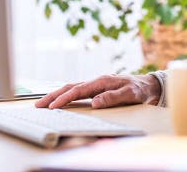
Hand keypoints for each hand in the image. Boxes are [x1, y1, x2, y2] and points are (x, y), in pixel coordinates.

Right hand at [34, 74, 160, 108]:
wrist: (147, 85)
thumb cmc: (139, 89)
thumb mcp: (130, 94)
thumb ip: (113, 97)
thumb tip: (95, 102)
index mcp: (102, 81)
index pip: (79, 90)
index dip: (65, 98)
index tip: (53, 106)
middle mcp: (96, 81)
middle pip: (70, 87)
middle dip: (53, 96)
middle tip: (38, 105)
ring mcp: (95, 84)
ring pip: (71, 88)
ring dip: (56, 95)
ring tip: (42, 104)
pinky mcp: (96, 89)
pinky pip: (77, 91)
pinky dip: (65, 95)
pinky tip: (58, 101)